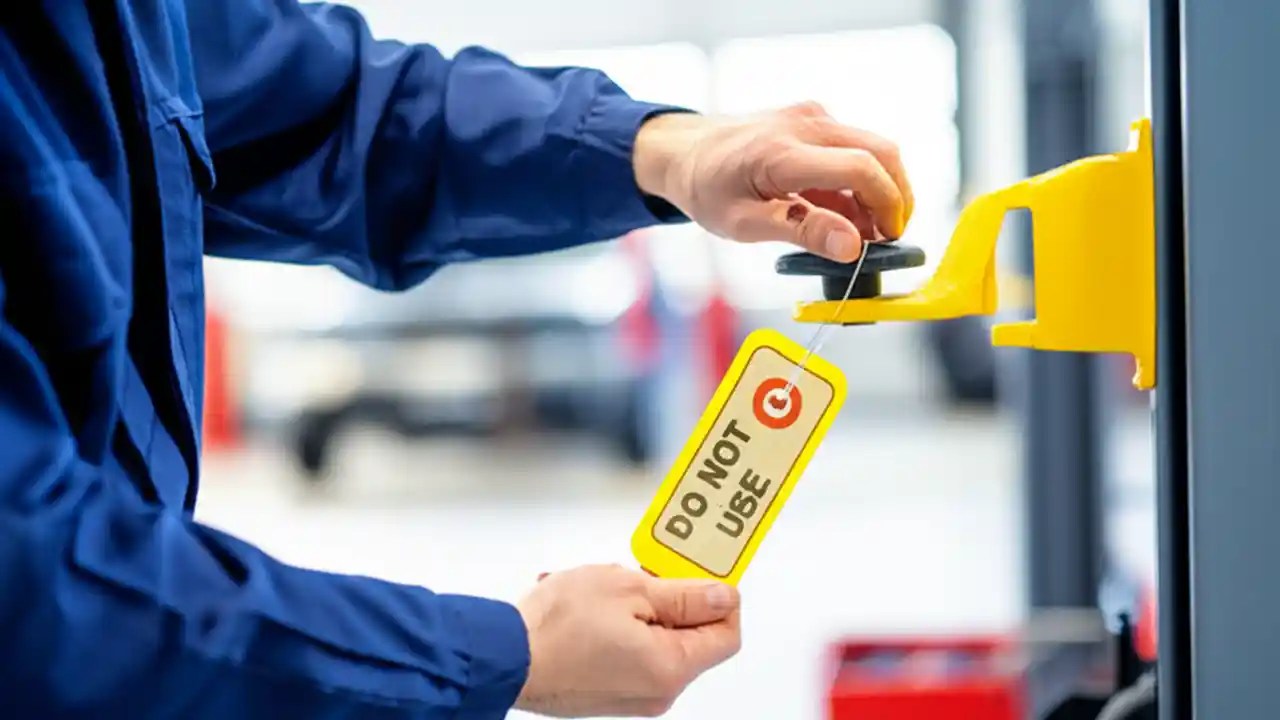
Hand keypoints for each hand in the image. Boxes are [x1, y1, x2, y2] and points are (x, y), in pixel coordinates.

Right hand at [515, 564, 741, 716]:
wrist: (502, 656)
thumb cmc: (555, 627)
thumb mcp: (629, 588)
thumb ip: (683, 594)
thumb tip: (722, 596)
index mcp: (670, 668)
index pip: (727, 633)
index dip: (720, 596)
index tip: (703, 570)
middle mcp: (657, 691)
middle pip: (691, 637)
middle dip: (673, 598)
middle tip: (646, 571)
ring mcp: (632, 696)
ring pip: (658, 641)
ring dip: (641, 608)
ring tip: (607, 588)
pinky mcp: (609, 692)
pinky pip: (633, 653)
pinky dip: (622, 626)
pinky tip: (592, 608)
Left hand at [633, 102, 913, 261]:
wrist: (686, 152)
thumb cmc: (708, 188)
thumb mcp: (746, 223)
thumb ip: (802, 232)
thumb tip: (852, 247)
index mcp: (782, 151)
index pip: (860, 168)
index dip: (887, 206)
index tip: (887, 239)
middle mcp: (804, 124)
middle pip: (882, 152)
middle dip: (896, 198)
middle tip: (887, 237)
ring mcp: (812, 116)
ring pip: (874, 150)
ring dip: (879, 191)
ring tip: (861, 230)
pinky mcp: (816, 120)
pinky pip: (855, 148)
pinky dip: (860, 182)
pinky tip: (842, 211)